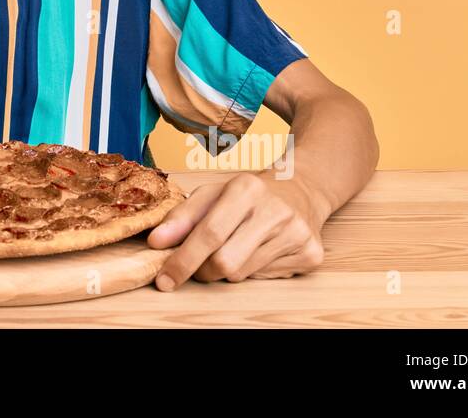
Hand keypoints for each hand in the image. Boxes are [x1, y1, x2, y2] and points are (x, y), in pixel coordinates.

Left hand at [147, 171, 328, 288]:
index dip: (183, 261)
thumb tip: (156, 242)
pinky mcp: (311, 254)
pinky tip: (259, 250)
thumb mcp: (212, 194)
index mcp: (246, 188)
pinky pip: (265, 278)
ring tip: (235, 247)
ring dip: (227, 270)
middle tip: (200, 265)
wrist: (300, 190)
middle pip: (225, 262)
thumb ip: (181, 217)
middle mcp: (275, 210)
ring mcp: (297, 233)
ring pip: (243, 274)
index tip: (164, 280)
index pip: (209, 234)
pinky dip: (252, 271)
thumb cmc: (248, 195)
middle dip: (203, 271)